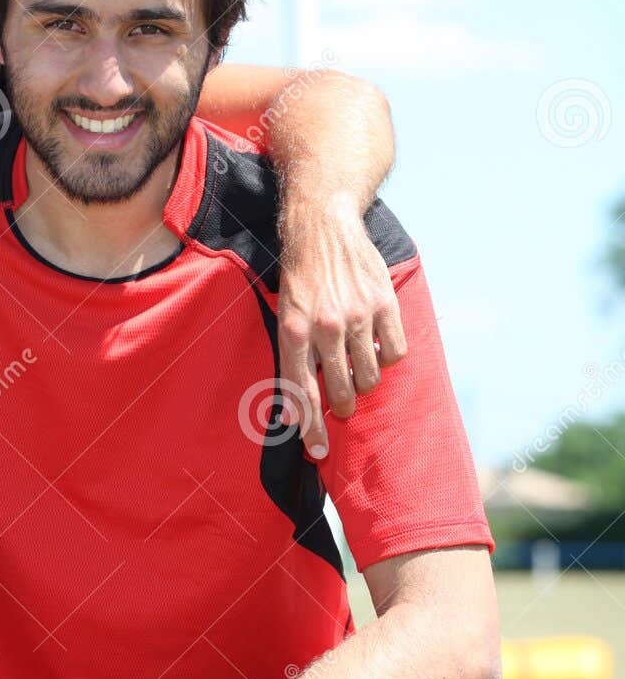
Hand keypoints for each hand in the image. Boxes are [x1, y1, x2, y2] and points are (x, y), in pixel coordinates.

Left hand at [277, 195, 406, 458]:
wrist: (322, 226)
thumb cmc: (300, 276)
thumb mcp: (284, 314)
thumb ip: (292, 357)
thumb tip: (292, 409)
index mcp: (293, 332)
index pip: (301, 392)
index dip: (310, 427)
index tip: (318, 452)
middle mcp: (324, 328)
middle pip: (339, 393)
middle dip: (342, 407)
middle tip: (343, 404)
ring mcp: (356, 317)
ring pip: (369, 378)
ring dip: (365, 384)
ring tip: (358, 371)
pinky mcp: (384, 305)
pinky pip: (395, 353)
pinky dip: (389, 358)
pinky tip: (377, 348)